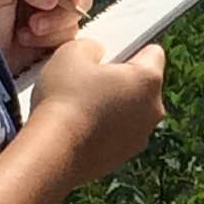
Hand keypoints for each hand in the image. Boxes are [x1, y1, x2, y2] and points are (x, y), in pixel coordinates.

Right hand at [25, 38, 165, 184]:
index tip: (110, 52)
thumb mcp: (72, 52)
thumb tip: (95, 55)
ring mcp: (139, 137)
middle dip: (119, 78)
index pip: (153, 52)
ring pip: (130, 111)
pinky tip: (77, 126)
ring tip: (79, 104)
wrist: (51, 153)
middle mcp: (153, 110)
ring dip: (111, 105)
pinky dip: (102, 128)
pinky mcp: (122, 158)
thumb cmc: (64, 99)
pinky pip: (116, 134)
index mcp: (148, 79)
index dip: (129, 47)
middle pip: (142, 84)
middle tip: (89, 77)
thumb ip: (91, 46)